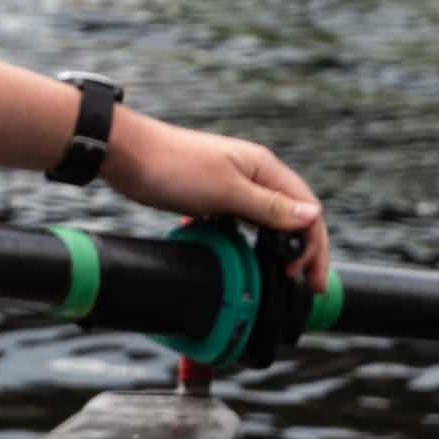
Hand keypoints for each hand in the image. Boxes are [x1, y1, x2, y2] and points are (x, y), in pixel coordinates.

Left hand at [100, 107, 329, 290]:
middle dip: (301, 250)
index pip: (307, 208)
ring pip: (265, 220)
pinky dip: (244, 239)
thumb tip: (311, 216)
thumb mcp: (226, 190)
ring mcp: (231, 183)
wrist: (124, 153)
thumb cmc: (174, 166)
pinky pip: (238, 220)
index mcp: (263, 167)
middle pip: (291, 215)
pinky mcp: (211, 194)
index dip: (314, 244)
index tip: (309, 277)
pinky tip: (237, 254)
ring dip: (275, 247)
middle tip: (305, 285)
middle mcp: (252, 173)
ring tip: (279, 276)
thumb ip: (269, 206)